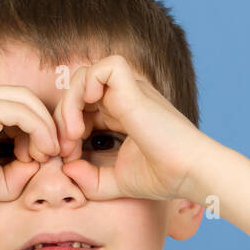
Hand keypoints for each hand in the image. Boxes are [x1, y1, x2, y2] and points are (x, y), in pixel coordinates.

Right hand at [0, 84, 59, 207]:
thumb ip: (15, 172)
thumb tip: (39, 165)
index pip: (15, 104)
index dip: (34, 128)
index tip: (37, 158)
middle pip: (24, 97)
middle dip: (44, 124)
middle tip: (50, 154)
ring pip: (26, 100)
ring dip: (44, 127)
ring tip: (45, 156)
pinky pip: (21, 111)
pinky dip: (38, 130)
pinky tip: (39, 154)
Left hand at [53, 54, 206, 202]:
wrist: (188, 174)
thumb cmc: (161, 177)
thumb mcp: (115, 182)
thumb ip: (88, 179)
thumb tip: (65, 168)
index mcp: (120, 114)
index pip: (80, 108)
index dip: (65, 130)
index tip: (67, 158)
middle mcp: (124, 98)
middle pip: (77, 91)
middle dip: (61, 119)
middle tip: (64, 149)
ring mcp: (130, 91)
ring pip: (85, 76)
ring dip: (70, 104)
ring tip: (72, 134)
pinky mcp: (136, 89)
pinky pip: (105, 67)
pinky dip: (88, 84)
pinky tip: (86, 112)